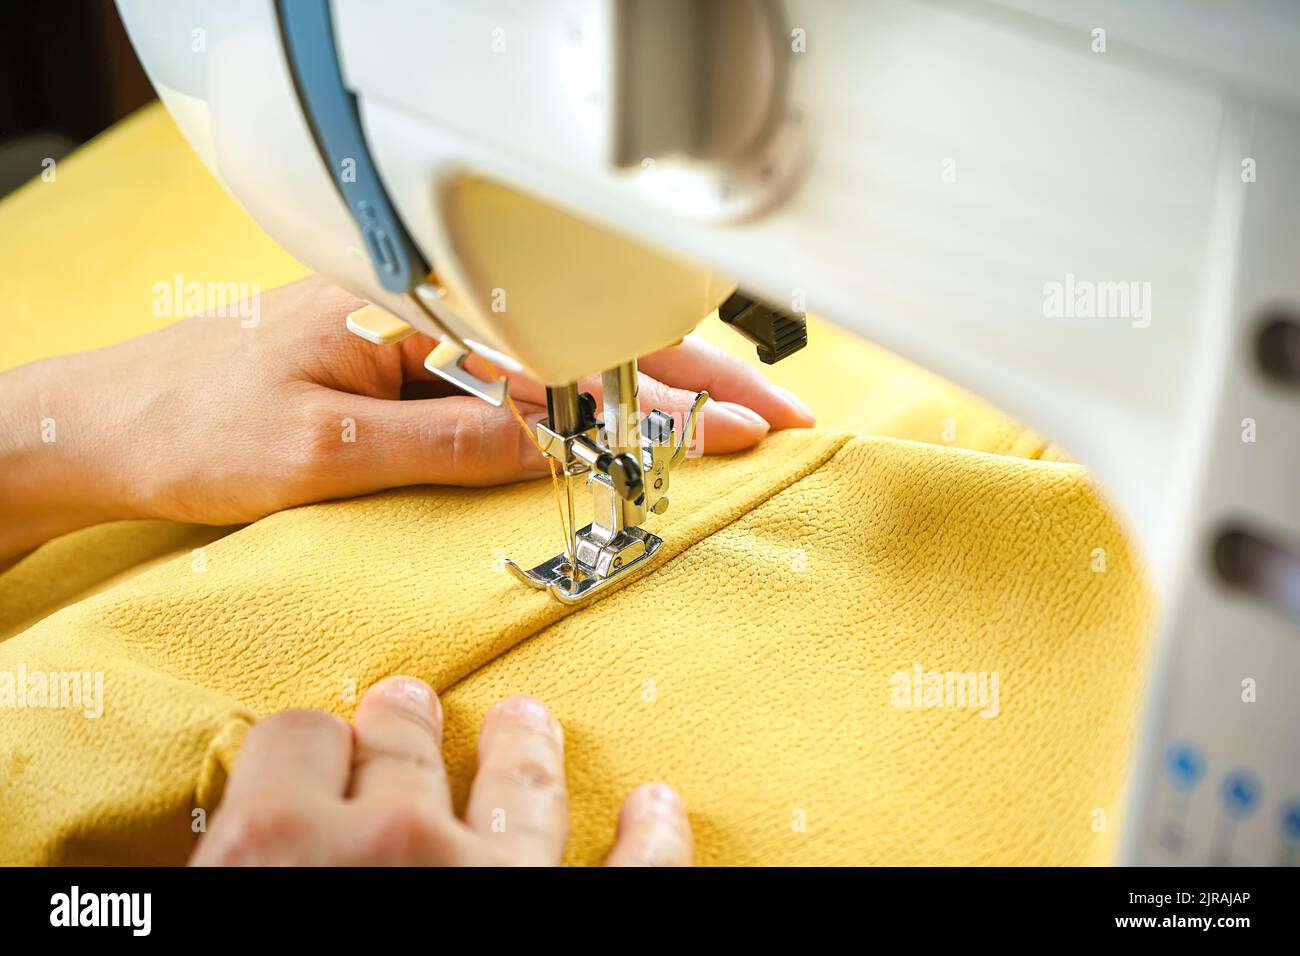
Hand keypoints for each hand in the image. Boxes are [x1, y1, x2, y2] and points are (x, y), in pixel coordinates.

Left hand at [0, 276, 812, 561]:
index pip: (567, 348)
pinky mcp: (410, 383)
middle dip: (686, 382)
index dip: (663, 390)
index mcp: (410, 308)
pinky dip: (582, 423)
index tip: (737, 424)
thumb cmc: (185, 422)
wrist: (101, 431)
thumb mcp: (318, 445)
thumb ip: (441, 443)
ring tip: (724, 428)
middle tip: (770, 420)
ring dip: (647, 401)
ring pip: (560, 371)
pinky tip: (627, 437)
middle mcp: (426, 319)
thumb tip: (550, 446)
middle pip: (583, 346)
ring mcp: (422, 350)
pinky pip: (515, 400)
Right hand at [190, 677, 691, 865]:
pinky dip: (652, 842)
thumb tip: (226, 837)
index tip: (316, 746)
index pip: (296, 739)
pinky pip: (632, 876)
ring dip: (527, 752)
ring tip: (534, 723)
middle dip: (407, 720)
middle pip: (403, 743)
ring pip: (520, 784)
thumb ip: (224, 856)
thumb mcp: (209, 904)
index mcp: (277, 841)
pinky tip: (659, 810)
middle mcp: (394, 840)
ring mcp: (496, 877)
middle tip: (415, 700)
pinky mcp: (574, 920)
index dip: (306, 745)